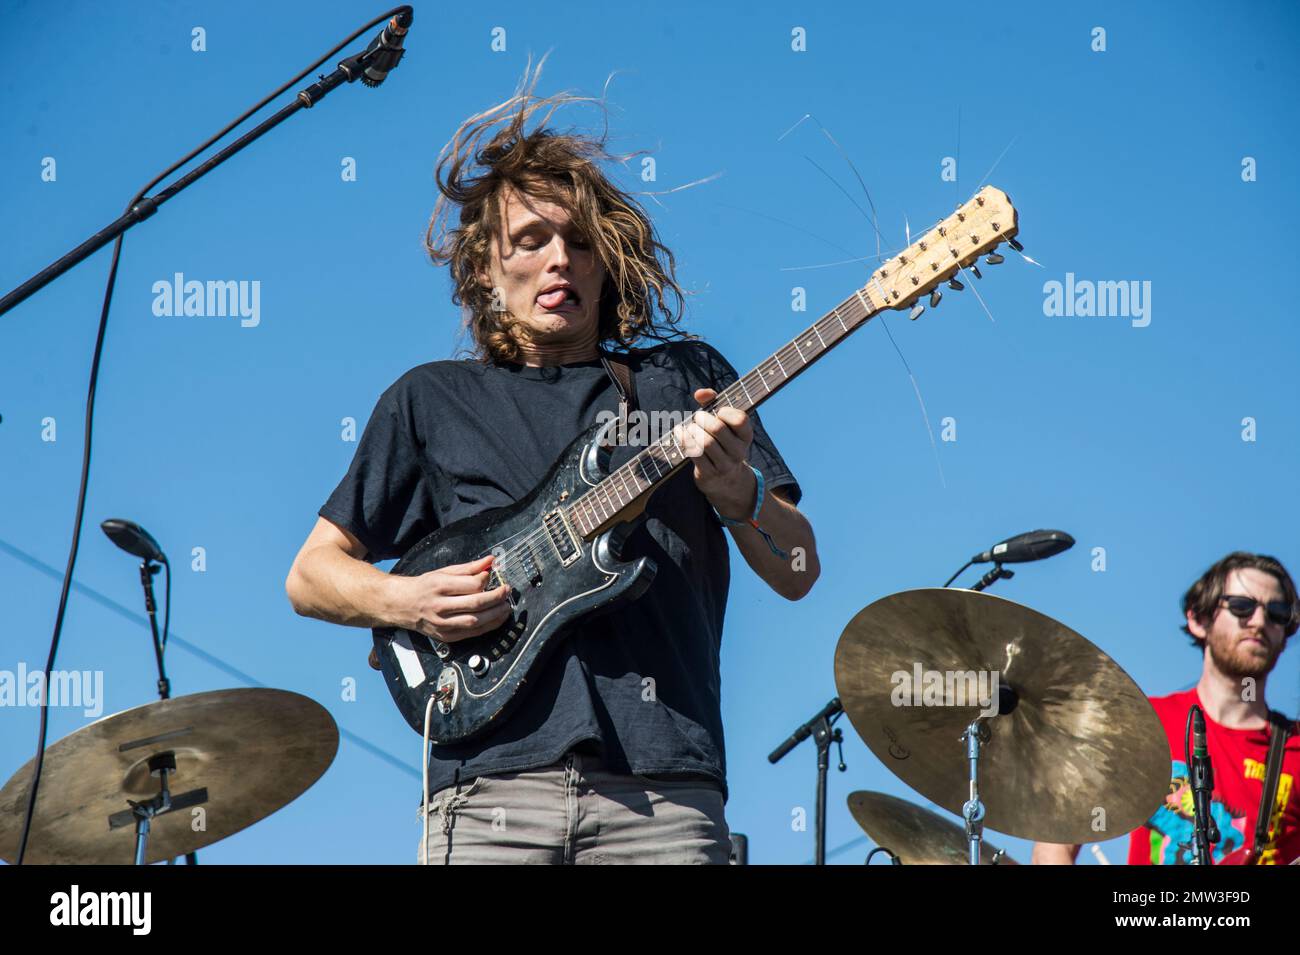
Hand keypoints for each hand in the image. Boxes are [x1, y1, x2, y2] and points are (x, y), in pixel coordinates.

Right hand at [389, 554, 510, 642]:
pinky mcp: (445, 636)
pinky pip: (471, 633)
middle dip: (496, 598)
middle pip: (475, 604)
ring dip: (495, 615)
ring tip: (506, 607)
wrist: (402, 604)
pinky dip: (487, 627)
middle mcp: (440, 606)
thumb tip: (489, 561)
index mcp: (439, 586)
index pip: (470, 585)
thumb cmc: (424, 587)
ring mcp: (442, 624)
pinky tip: (496, 619)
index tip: (493, 576)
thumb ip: (469, 568)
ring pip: (475, 621)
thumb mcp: (444, 572)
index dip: (486, 581)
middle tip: (506, 592)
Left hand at [679, 387, 756, 520]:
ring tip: (690, 427)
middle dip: (702, 419)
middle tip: (698, 417)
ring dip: (692, 430)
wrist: (725, 481)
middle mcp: (738, 452)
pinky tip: (680, 433)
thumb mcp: (723, 423)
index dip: (725, 411)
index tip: (718, 411)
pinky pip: (694, 454)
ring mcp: (724, 465)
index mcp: (746, 436)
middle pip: (717, 429)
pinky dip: (684, 440)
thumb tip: (700, 394)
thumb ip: (713, 402)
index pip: (740, 419)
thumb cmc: (721, 442)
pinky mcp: (709, 474)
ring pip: (705, 443)